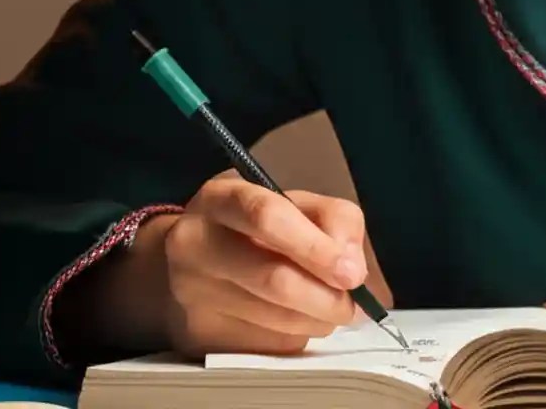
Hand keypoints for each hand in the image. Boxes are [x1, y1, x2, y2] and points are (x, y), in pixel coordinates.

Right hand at [161, 170, 391, 357]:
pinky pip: (269, 346)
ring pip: (277, 320)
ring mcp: (192, 294)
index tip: (351, 273)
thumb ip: (336, 221)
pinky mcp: (200, 336)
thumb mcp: (296, 205)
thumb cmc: (253, 230)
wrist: (192, 264)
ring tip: (325, 308)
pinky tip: (293, 320)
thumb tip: (352, 268)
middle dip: (327, 298)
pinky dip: (296, 336)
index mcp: (220, 199)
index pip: (268, 218)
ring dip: (317, 320)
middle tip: (353, 306)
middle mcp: (194, 243)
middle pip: (274, 279)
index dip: (316, 248)